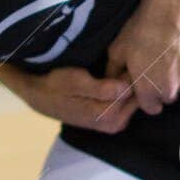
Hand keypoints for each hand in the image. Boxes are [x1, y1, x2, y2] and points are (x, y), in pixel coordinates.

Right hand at [16, 65, 136, 133]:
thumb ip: (102, 89)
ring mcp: (115, 123)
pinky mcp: (113, 119)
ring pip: (135, 99)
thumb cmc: (56, 85)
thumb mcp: (75, 82)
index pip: (136, 92)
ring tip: (122, 64)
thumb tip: (127, 88)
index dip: (135, 72)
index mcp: (108, 116)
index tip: (130, 55)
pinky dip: (127, 88)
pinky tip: (118, 74)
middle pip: (139, 98)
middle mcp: (115, 124)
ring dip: (131, 82)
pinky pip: (128, 102)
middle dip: (136, 79)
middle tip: (128, 57)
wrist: (40, 95)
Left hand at [105, 0, 179, 115]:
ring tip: (166, 58)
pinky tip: (177, 50)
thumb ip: (113, 72)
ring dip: (174, 78)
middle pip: (166, 98)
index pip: (150, 109)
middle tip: (153, 69)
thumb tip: (110, 80)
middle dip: (160, 89)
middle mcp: (170, 90)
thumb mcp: (117, 51)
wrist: (170, 12)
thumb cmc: (141, 32)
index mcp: (148, 91)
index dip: (146, 98)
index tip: (142, 85)